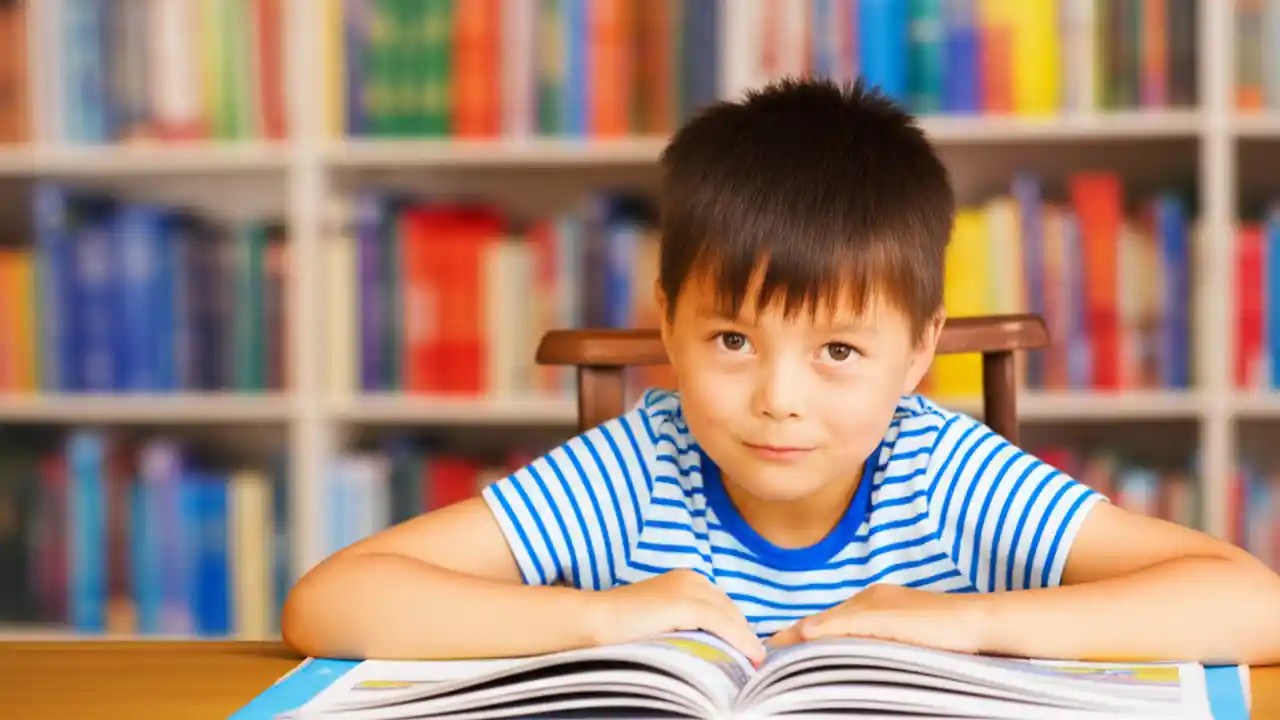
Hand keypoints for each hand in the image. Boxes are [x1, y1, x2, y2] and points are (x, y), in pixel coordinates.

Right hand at [583, 569, 766, 663]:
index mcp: (686, 580)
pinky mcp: (684, 602)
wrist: (593, 621)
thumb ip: (685, 626)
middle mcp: (691, 579)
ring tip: (755, 661)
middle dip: (744, 633)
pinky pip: (721, 622)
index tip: (748, 650)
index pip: (723, 605)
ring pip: (730, 615)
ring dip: (745, 639)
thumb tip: (713, 647)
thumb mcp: (662, 622)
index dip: (737, 628)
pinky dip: (739, 640)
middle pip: (730, 608)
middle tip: (755, 659)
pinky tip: (750, 655)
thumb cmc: (621, 629)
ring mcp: (687, 588)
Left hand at [766, 583, 987, 654]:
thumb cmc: (950, 636)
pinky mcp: (883, 614)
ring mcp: (875, 605)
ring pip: (827, 621)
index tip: (778, 649)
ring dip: (798, 636)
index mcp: (873, 604)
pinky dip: (822, 630)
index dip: (803, 636)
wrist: (978, 621)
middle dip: (792, 636)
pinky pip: (845, 622)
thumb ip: (878, 645)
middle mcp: (868, 599)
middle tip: (764, 650)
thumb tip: (852, 663)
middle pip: (821, 619)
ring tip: (771, 649)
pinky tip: (802, 638)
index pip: (829, 622)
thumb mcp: (905, 641)